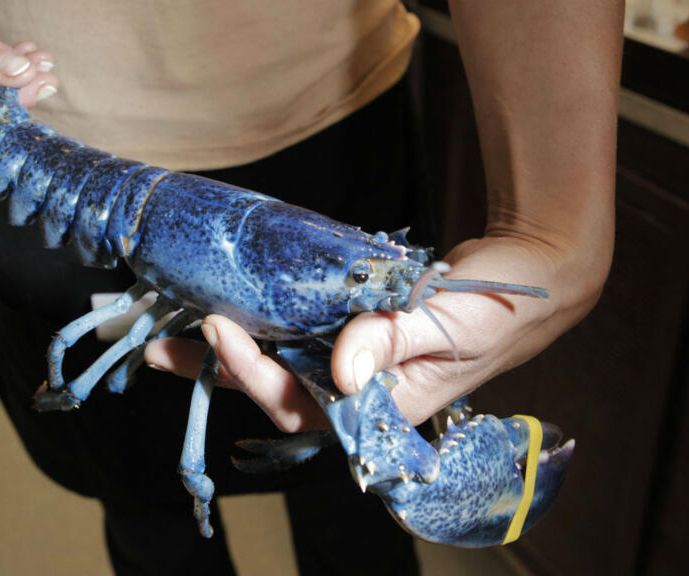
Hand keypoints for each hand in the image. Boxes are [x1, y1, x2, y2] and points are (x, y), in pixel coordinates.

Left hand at [143, 232, 607, 431]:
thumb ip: (393, 342)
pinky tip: (227, 306)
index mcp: (384, 408)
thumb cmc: (499, 308)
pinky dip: (261, 324)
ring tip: (169, 332)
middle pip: (275, 394)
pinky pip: (297, 336)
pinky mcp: (353, 335)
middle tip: (158, 346)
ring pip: (278, 365)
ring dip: (225, 352)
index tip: (221, 328)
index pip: (304, 408)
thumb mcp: (449, 326)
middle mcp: (360, 395)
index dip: (255, 376)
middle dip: (216, 372)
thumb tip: (341, 370)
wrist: (531, 277)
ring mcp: (355, 366)